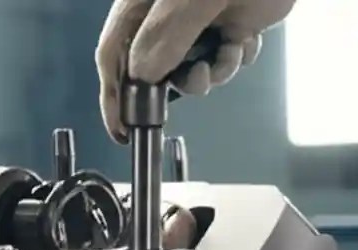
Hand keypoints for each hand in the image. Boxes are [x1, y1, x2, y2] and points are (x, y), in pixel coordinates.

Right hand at [96, 0, 296, 142]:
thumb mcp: (190, 0)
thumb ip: (163, 37)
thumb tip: (142, 76)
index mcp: (140, 2)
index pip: (113, 54)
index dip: (114, 95)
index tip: (124, 129)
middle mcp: (162, 14)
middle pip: (152, 66)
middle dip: (177, 81)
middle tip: (198, 81)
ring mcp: (196, 20)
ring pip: (189, 68)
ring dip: (210, 73)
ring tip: (229, 56)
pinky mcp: (227, 24)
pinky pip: (220, 59)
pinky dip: (233, 60)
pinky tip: (244, 41)